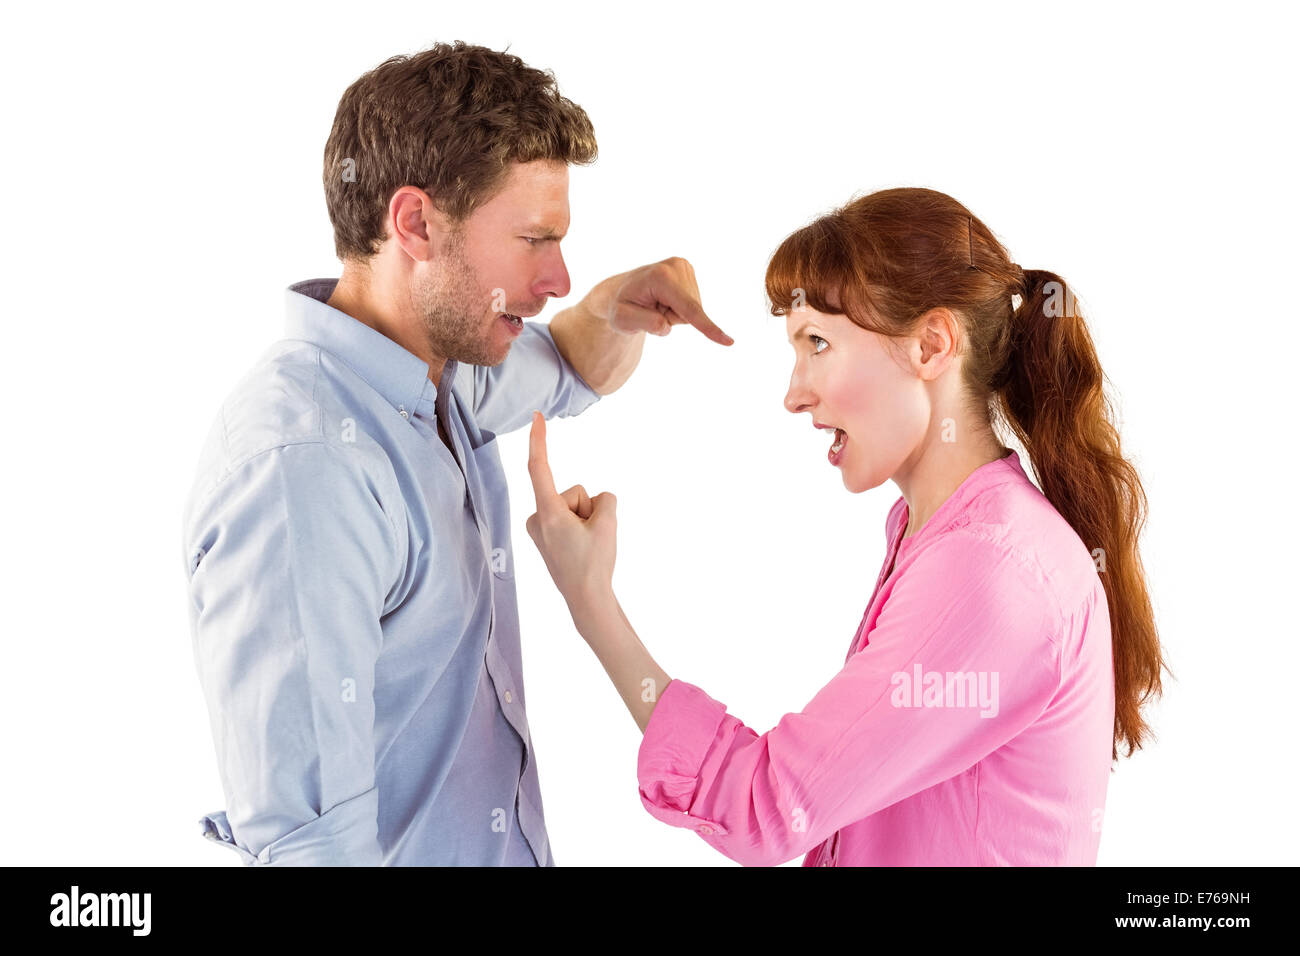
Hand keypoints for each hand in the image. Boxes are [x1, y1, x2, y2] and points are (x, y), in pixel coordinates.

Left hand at [524, 411, 617, 611]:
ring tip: (587, 546)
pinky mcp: (546, 536)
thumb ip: (605, 500)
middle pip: (574, 492)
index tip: (536, 417)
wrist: (587, 600)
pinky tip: (582, 549)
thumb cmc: (595, 565)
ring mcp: (540, 529)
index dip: (539, 440)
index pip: (538, 468)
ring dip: (587, 521)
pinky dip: (581, 527)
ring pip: (574, 506)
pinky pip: (570, 518)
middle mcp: (537, 518)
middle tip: (591, 539)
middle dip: (589, 509)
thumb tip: (597, 502)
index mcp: (547, 513)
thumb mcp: (608, 523)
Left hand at [588, 257, 732, 344]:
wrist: (621, 291)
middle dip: (672, 318)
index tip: (728, 342)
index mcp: (661, 277)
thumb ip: (643, 323)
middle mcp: (676, 266)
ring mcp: (684, 266)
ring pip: (694, 309)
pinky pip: (694, 304)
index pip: (689, 309)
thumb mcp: (622, 321)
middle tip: (650, 309)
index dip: (708, 327)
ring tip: (655, 303)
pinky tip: (664, 299)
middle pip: (691, 312)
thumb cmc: (620, 308)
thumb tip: (664, 326)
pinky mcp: (688, 270)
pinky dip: (679, 308)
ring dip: (674, 313)